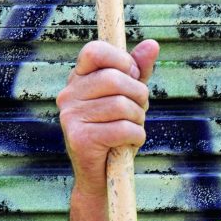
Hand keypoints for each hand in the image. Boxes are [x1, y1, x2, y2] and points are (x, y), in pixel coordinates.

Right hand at [57, 39, 158, 188]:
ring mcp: (70, 117)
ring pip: (122, 105)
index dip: (121, 60)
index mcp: (77, 79)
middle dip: (138, 96)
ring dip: (138, 119)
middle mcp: (68, 95)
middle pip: (115, 79)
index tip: (132, 76)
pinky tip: (129, 143)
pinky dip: (136, 137)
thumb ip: (138, 71)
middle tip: (139, 110)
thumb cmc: (115, 131)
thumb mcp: (129, 97)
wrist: (101, 176)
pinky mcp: (79, 139)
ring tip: (132, 129)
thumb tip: (153, 44)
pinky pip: (122, 129)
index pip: (95, 50)